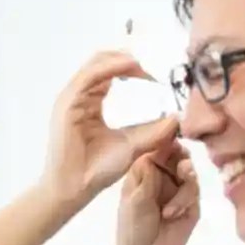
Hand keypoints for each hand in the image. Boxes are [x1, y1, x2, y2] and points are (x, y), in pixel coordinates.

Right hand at [40, 51, 180, 209]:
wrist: (77, 188)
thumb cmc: (98, 170)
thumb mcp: (133, 144)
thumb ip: (153, 130)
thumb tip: (177, 118)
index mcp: (90, 103)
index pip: (109, 73)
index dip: (132, 68)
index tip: (156, 73)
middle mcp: (79, 97)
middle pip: (101, 61)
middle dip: (126, 56)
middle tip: (152, 61)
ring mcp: (71, 99)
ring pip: (95, 64)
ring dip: (121, 58)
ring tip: (144, 62)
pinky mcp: (67, 104)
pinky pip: (90, 76)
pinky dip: (110, 67)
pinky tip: (131, 67)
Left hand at [112, 139, 199, 244]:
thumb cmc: (132, 227)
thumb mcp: (135, 198)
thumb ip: (148, 173)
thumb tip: (158, 145)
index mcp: (144, 171)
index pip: (157, 147)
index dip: (165, 140)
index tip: (174, 135)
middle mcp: (163, 176)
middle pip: (178, 155)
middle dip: (181, 159)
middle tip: (181, 168)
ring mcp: (179, 190)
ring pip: (189, 172)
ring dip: (182, 186)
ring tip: (170, 207)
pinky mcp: (192, 205)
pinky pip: (195, 191)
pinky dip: (184, 200)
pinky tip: (171, 214)